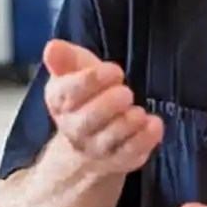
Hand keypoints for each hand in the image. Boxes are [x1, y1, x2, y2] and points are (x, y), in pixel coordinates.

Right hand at [42, 39, 162, 175]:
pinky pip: (130, 154)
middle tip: (126, 92)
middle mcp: (74, 128)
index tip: (114, 70)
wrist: (87, 142)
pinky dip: (144, 140)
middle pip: (85, 121)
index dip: (89, 81)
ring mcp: (96, 147)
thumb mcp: (75, 71)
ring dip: (125, 125)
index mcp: (60, 101)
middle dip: (107, 105)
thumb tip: (52, 46)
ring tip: (138, 112)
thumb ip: (65, 58)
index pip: (67, 93)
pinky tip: (154, 124)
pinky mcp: (119, 159)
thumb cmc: (85, 97)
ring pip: (107, 140)